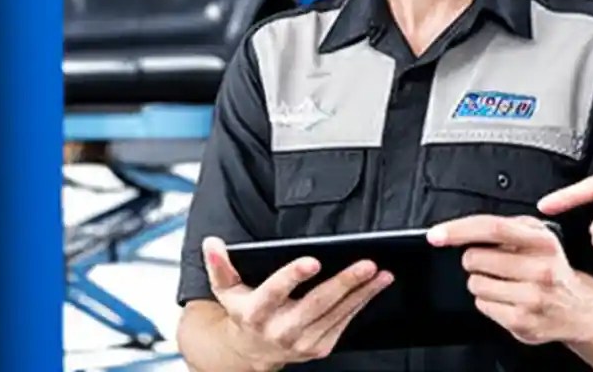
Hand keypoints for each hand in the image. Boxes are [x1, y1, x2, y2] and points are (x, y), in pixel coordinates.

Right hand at [201, 236, 393, 369]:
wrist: (252, 350)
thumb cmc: (243, 312)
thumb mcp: (225, 289)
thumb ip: (218, 264)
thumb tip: (212, 242)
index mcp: (256, 312)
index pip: (274, 292)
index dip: (292, 276)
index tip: (312, 260)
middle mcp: (280, 330)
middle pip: (316, 304)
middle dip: (343, 283)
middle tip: (366, 263)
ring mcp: (302, 342)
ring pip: (336, 313)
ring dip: (361, 292)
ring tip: (379, 272)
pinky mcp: (319, 347)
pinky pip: (344, 322)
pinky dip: (361, 303)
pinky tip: (374, 286)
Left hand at [427, 215, 592, 345]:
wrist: (578, 308)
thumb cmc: (550, 267)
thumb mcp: (537, 236)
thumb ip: (504, 227)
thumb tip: (458, 230)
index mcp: (541, 241)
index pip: (492, 228)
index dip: (458, 230)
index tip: (436, 235)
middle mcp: (540, 268)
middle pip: (475, 258)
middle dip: (475, 260)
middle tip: (495, 265)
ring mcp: (532, 297)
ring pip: (475, 284)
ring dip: (482, 283)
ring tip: (505, 283)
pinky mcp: (523, 321)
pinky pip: (482, 305)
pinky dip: (488, 302)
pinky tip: (508, 299)